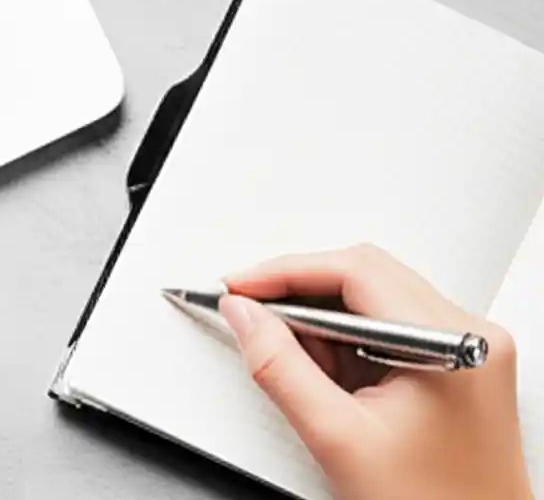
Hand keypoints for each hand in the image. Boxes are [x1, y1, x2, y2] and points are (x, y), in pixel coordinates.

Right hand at [222, 244, 531, 499]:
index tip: (240, 288)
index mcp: (451, 343)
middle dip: (299, 293)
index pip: (356, 271)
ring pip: (372, 298)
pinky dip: (344, 342)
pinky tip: (327, 377)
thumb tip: (245, 316)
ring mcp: (466, 348)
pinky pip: (386, 326)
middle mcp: (469, 335)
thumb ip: (279, 366)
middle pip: (364, 275)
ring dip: (321, 321)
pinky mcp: (453, 363)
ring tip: (296, 365)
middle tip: (250, 314)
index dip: (286, 273)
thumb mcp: (336, 437)